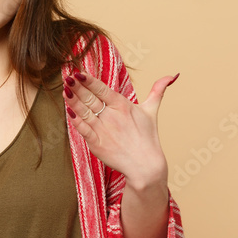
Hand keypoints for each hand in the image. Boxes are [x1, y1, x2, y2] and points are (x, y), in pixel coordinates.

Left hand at [63, 70, 178, 189]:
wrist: (145, 166)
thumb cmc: (148, 137)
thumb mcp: (152, 111)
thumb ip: (158, 90)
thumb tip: (172, 75)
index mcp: (123, 106)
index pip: (102, 89)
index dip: (89, 80)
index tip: (78, 72)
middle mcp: (112, 116)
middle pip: (90, 98)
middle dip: (77, 87)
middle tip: (67, 77)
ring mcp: (103, 130)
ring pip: (84, 111)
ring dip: (73, 100)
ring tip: (64, 90)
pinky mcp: (97, 144)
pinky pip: (82, 129)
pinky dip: (75, 119)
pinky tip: (68, 110)